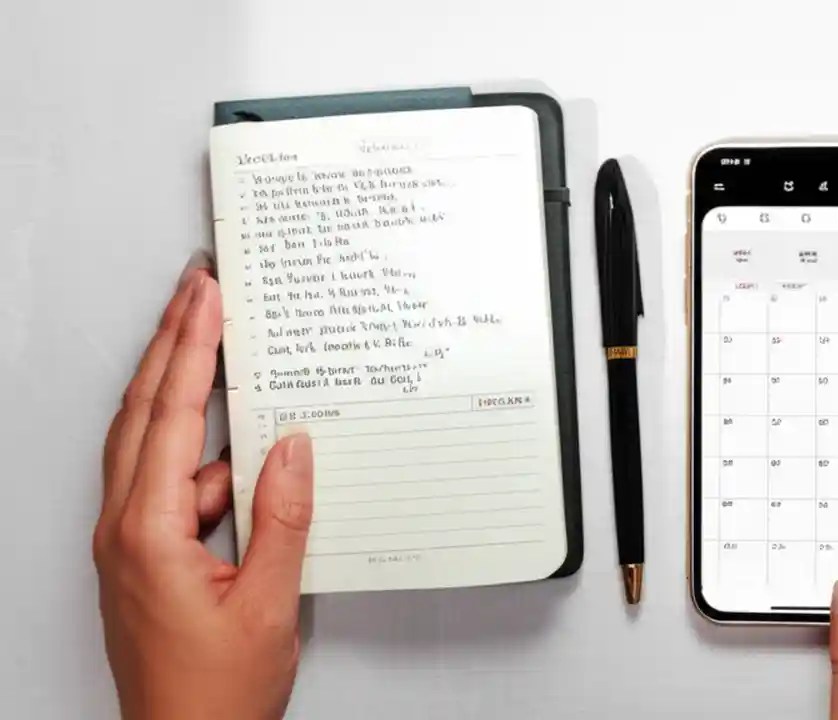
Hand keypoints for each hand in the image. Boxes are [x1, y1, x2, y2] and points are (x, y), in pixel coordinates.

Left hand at [94, 266, 314, 719]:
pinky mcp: (145, 556)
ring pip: (149, 444)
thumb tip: (291, 448)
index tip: (203, 300)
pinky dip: (201, 455)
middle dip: (168, 344)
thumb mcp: (267, 605)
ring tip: (216, 347)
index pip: (171, 419)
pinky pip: (169, 484)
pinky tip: (242, 453)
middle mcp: (124, 530)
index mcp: (148, 535)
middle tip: (193, 291)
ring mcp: (130, 542)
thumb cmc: (214, 695)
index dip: (190, 351)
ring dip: (179, 391)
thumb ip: (282, 520)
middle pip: (141, 414)